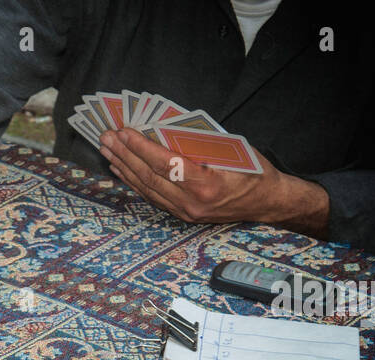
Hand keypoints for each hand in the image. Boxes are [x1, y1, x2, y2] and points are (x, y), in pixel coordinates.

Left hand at [98, 128, 318, 228]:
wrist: (267, 203)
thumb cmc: (253, 170)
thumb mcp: (230, 150)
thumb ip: (197, 144)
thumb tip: (163, 129)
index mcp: (205, 185)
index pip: (164, 164)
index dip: (140, 148)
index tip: (123, 132)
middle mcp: (192, 203)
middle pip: (149, 177)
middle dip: (124, 156)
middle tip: (106, 139)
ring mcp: (186, 212)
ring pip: (147, 189)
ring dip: (125, 168)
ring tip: (107, 152)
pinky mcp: (183, 215)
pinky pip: (153, 197)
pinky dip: (135, 182)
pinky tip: (122, 170)